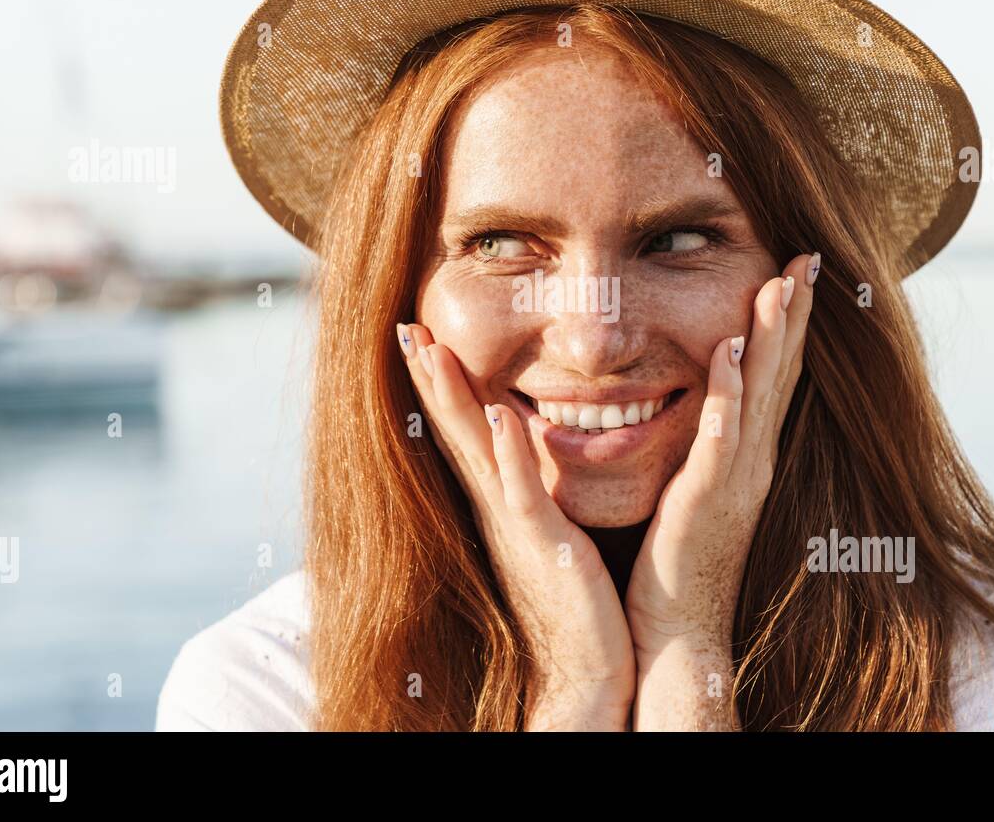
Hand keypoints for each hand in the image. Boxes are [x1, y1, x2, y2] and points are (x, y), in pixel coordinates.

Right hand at [397, 322, 634, 730]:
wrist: (586, 666)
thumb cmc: (571, 599)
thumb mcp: (546, 530)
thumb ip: (533, 490)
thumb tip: (526, 450)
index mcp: (499, 499)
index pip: (464, 428)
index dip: (438, 381)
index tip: (419, 332)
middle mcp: (496, 507)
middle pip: (455, 429)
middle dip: (429, 377)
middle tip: (406, 325)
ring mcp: (515, 525)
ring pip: (477, 451)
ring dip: (453, 400)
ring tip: (434, 350)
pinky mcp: (544, 547)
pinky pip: (522, 493)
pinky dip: (510, 453)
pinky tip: (504, 414)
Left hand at [623, 252, 818, 729]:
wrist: (677, 630)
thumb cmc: (679, 562)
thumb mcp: (699, 491)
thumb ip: (705, 448)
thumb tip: (705, 408)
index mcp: (748, 456)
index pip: (774, 377)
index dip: (789, 325)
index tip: (797, 271)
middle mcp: (752, 461)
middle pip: (779, 374)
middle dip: (794, 314)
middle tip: (807, 257)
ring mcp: (735, 480)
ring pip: (758, 396)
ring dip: (769, 338)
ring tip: (779, 283)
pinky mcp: (706, 500)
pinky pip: (718, 438)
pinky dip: (725, 393)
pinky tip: (724, 352)